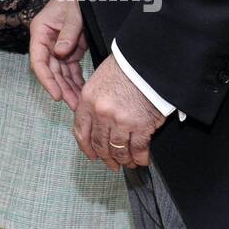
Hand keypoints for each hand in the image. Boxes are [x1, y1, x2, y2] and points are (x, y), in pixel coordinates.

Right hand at [28, 0, 87, 108]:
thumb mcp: (73, 12)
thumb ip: (68, 32)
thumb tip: (60, 54)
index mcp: (40, 31)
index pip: (38, 60)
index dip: (46, 79)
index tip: (56, 95)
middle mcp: (46, 41)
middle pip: (51, 70)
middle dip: (61, 89)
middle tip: (74, 105)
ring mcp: (58, 46)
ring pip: (61, 73)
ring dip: (70, 88)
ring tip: (80, 104)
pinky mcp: (69, 49)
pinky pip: (71, 69)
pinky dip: (77, 80)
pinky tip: (83, 92)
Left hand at [73, 54, 166, 170]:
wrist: (147, 64)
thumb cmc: (125, 68)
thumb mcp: (99, 80)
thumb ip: (93, 102)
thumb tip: (94, 122)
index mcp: (88, 100)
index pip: (81, 131)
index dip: (86, 147)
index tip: (91, 155)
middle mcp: (101, 113)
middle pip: (100, 144)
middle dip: (105, 158)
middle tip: (111, 164)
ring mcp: (121, 121)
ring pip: (118, 150)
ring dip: (123, 160)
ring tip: (127, 163)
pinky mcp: (141, 126)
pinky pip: (138, 149)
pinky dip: (140, 158)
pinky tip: (141, 160)